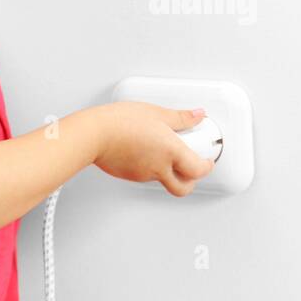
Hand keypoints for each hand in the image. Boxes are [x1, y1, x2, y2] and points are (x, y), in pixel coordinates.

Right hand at [91, 102, 215, 195]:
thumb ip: (181, 117)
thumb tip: (198, 115)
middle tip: (193, 168)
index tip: (207, 160)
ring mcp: (144, 175)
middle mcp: (159, 168)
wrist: (93, 134)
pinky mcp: (130, 176)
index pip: (198, 170)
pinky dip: (153, 169)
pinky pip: (148, 177)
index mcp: (171, 152)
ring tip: (167, 154)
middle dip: (192, 181)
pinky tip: (147, 153)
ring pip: (165, 182)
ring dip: (171, 174)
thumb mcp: (156, 112)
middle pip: (184, 188)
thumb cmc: (120, 122)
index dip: (206, 167)